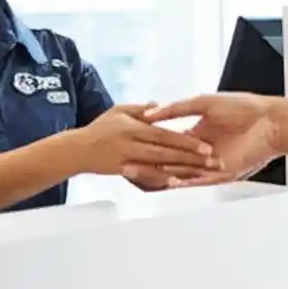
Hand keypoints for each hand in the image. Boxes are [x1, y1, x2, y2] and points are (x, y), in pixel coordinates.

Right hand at [69, 103, 222, 177]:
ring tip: (202, 173)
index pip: (165, 134)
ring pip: (159, 166)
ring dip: (181, 170)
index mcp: (134, 126)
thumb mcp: (119, 110)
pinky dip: (161, 180)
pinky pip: (146, 177)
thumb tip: (161, 106)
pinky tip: (176, 183)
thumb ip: (142, 109)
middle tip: (211, 159)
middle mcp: (131, 143)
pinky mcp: (124, 172)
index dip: (186, 141)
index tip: (205, 145)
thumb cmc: (99, 128)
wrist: (76, 150)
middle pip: (166, 151)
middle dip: (190, 156)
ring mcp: (127, 159)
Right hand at [142, 93, 282, 187]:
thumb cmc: (241, 107)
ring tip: (141, 178)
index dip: (148, 144)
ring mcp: (210, 164)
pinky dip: (184, 182)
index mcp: (195, 133)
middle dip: (149, 163)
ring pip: (181, 173)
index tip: (128, 146)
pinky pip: (200, 181)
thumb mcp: (203, 103)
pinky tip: (169, 183)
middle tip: (127, 166)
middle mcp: (200, 151)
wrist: (269, 120)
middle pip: (170, 160)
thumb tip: (151, 111)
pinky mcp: (222, 174)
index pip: (166, 142)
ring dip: (162, 176)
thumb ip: (177, 108)